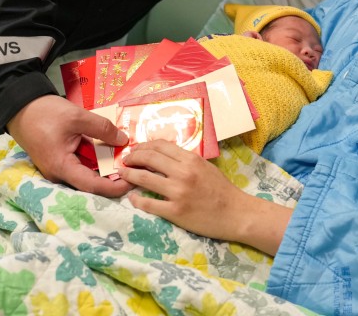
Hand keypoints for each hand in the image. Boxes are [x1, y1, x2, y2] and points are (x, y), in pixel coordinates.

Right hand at [7, 95, 131, 197]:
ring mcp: (58, 168)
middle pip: (90, 182)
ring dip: (104, 168)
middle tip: (135, 170)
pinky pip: (80, 165)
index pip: (92, 185)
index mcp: (61, 167)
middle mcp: (58, 173)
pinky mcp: (59, 160)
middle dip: (112, 178)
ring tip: (126, 160)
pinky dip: (95, 160)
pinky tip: (109, 152)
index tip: (132, 182)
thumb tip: (123, 141)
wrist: (22, 106)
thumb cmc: (45, 113)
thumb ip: (102, 128)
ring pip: (86, 173)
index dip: (113, 187)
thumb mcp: (77, 117)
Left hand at [118, 140, 291, 255]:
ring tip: (122, 174)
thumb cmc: (221, 189)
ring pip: (145, 179)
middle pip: (149, 158)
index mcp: (191, 159)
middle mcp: (183, 173)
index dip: (144, 145)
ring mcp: (178, 192)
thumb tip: (163, 155)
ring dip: (130, 175)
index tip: (135, 149)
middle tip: (125, 160)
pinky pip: (149, 204)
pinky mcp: (175, 212)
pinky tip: (132, 197)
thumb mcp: (205, 166)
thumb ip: (185, 160)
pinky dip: (137, 199)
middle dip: (133, 157)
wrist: (235, 213)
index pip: (161, 146)